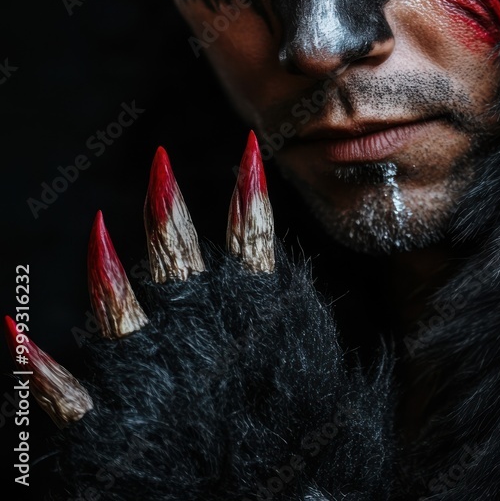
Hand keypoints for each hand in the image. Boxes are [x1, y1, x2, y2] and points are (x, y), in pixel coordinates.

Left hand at [5, 135, 390, 500]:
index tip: (247, 150)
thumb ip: (327, 354)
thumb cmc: (318, 469)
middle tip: (159, 164)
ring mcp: (152, 373)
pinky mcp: (109, 420)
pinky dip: (30, 361)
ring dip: (106, 265)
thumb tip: (345, 319)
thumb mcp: (342, 402)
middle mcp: (201, 335)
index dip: (248, 192)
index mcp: (257, 324)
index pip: (254, 240)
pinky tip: (9, 328)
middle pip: (180, 255)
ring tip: (94, 230)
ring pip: (121, 303)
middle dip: (168, 207)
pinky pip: (59, 390)